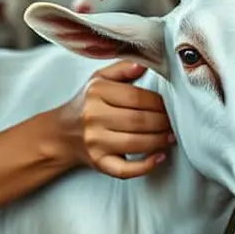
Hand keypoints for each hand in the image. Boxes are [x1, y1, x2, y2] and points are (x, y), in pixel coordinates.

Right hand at [55, 60, 173, 178]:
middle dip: (163, 122)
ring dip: (160, 141)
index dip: (159, 103)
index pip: (137, 97)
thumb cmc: (87, 104)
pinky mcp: (98, 163)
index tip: (169, 106)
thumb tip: (143, 64)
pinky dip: (145, 166)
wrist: (61, 134)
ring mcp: (95, 142)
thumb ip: (122, 68)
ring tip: (171, 137)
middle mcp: (93, 117)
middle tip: (173, 122)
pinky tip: (159, 157)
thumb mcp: (99, 79)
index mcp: (97, 92)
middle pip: (139, 120)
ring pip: (136, 143)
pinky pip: (125, 169)